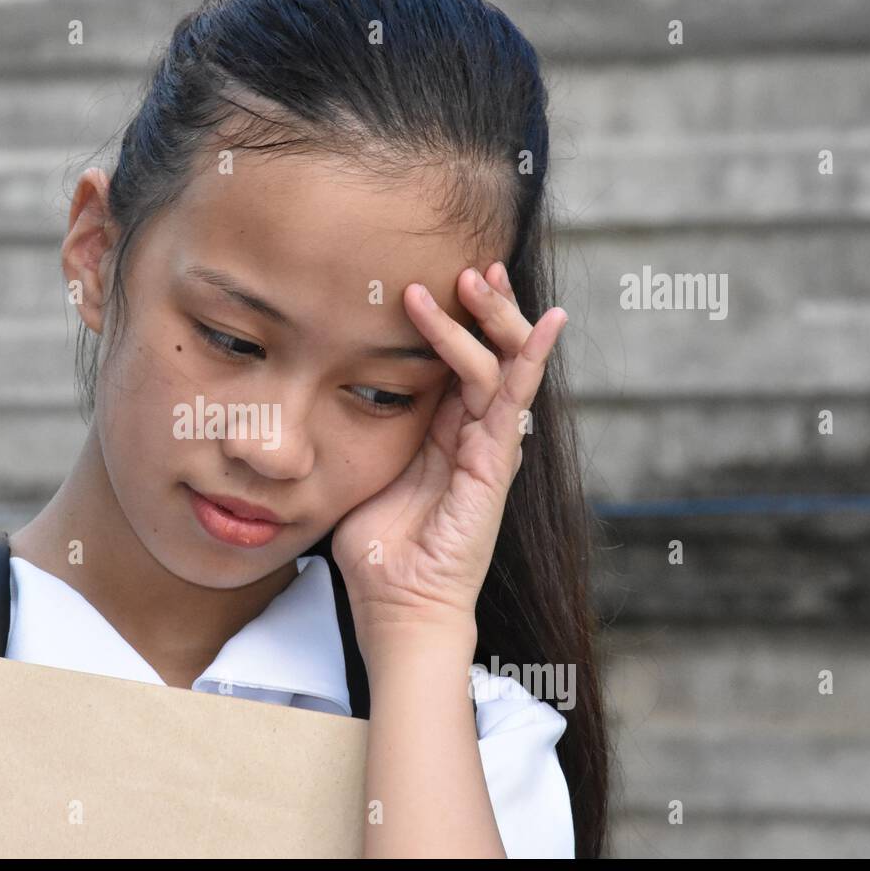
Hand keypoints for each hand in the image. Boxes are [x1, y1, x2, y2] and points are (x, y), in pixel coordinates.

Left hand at [331, 261, 568, 658]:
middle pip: (491, 356)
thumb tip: (325, 393)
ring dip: (491, 320)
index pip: (457, 365)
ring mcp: (489, 451)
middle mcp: (473, 437)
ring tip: (476, 276)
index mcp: (443, 436)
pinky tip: (544, 325)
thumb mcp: (362, 472)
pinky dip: (529, 361)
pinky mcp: (494, 468)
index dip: (457, 322)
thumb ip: (363, 433)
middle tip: (472, 263)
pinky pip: (512, 404)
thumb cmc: (376, 548)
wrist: (395, 606)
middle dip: (485, 308)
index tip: (440, 277)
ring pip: (502, 369)